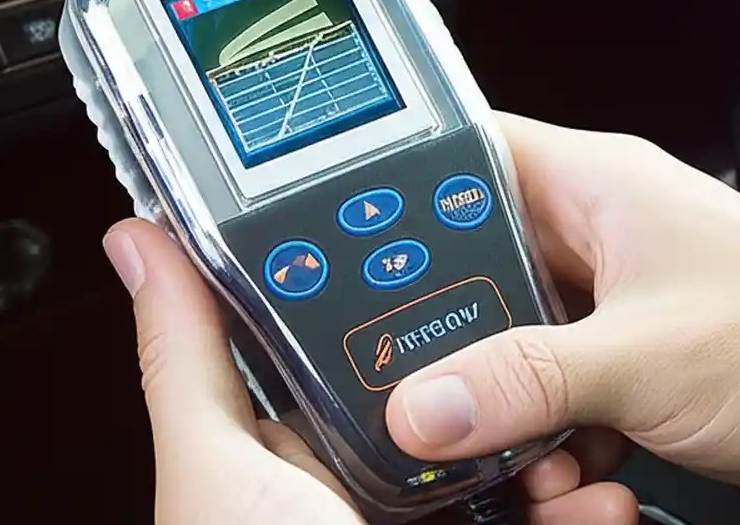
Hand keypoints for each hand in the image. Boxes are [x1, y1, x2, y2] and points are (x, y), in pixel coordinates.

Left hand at [104, 218, 635, 523]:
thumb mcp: (217, 467)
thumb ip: (189, 355)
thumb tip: (138, 242)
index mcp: (305, 447)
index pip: (376, 350)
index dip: (429, 309)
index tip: (479, 263)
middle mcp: (376, 485)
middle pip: (466, 406)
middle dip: (519, 382)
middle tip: (557, 352)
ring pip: (524, 468)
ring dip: (568, 450)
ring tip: (589, 442)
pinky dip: (586, 514)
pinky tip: (601, 504)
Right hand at [385, 114, 739, 501]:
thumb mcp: (648, 360)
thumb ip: (527, 379)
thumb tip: (426, 403)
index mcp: (600, 187)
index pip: (465, 157)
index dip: (399, 197)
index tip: (347, 259)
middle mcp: (602, 234)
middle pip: (477, 267)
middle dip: (454, 339)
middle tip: (431, 389)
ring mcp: (618, 300)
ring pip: (513, 342)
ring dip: (508, 405)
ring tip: (527, 451)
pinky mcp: (635, 359)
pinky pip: (556, 390)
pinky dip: (551, 435)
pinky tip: (569, 470)